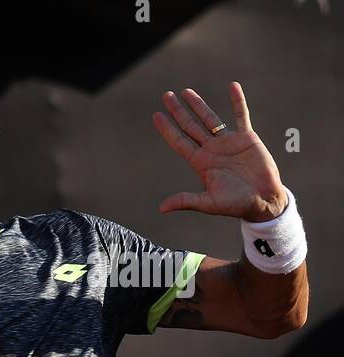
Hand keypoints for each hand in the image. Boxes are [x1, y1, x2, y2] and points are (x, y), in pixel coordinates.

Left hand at [152, 82, 286, 221]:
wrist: (262, 201)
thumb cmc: (234, 204)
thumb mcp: (207, 203)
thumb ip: (185, 201)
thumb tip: (161, 209)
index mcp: (200, 162)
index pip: (179, 141)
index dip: (167, 129)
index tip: (156, 115)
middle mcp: (210, 149)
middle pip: (190, 126)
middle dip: (178, 111)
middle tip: (166, 96)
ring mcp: (228, 142)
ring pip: (210, 118)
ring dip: (199, 104)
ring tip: (186, 91)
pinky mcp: (247, 138)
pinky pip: (241, 116)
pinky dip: (237, 101)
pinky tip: (232, 86)